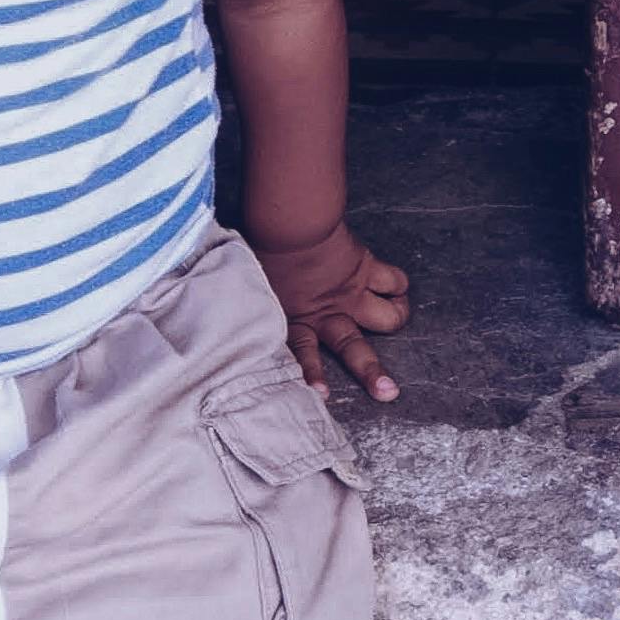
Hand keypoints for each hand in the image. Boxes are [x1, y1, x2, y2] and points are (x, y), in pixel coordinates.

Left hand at [247, 221, 410, 403]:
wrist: (290, 224)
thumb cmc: (264, 246)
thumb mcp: (250, 282)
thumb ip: (247, 302)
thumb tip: (220, 308)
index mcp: (296, 317)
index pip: (303, 355)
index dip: (313, 376)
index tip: (321, 396)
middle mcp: (329, 311)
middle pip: (355, 349)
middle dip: (373, 372)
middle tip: (388, 392)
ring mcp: (352, 292)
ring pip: (387, 317)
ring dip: (396, 320)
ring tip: (398, 324)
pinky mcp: (366, 268)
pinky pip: (395, 282)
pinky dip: (399, 286)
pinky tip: (398, 290)